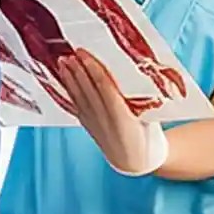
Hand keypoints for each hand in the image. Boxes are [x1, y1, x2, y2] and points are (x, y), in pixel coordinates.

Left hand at [57, 50, 166, 175]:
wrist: (135, 161)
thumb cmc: (148, 136)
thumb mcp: (151, 117)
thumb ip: (143, 99)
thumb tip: (138, 73)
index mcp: (123, 116)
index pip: (104, 87)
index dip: (93, 69)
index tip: (85, 54)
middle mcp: (105, 119)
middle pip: (88, 89)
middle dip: (78, 69)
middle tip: (70, 52)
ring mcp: (94, 122)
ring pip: (79, 95)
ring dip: (70, 78)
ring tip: (62, 61)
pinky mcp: (87, 124)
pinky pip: (76, 103)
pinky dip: (70, 89)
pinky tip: (65, 78)